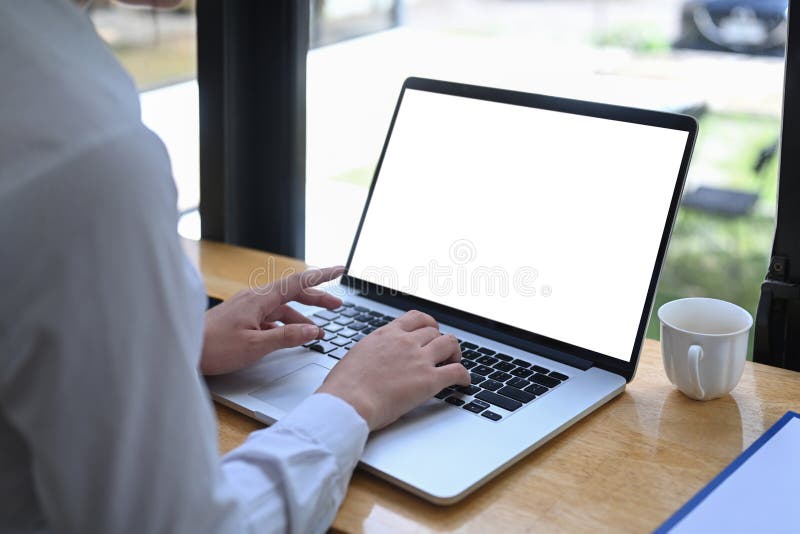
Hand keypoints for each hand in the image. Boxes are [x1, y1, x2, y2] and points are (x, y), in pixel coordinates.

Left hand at [201, 266, 343, 374]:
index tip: (341, 269)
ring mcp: (246, 308)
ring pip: (281, 307)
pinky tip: (290, 335)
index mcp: (259, 299)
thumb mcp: (255, 345)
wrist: (182, 349)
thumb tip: (314, 330)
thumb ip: (287, 337)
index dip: (322, 275)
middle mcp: (254, 299)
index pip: (298, 282)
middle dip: (317, 298)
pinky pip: (269, 317)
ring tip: (318, 331)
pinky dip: (284, 324)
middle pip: (292, 293)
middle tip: (337, 307)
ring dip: (301, 316)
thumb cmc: (213, 347)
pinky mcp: (241, 319)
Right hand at [317, 310, 469, 429]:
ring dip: (454, 353)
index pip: (415, 318)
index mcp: (386, 334)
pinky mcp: (429, 380)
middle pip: (434, 331)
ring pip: (449, 344)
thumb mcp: (356, 356)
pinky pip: (456, 371)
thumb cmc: (343, 386)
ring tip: (454, 363)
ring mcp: (419, 359)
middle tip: (442, 353)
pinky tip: (464, 382)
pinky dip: (465, 376)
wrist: (347, 402)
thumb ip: (372, 352)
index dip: (428, 324)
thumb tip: (374, 359)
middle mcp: (405, 342)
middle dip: (440, 341)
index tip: (430, 331)